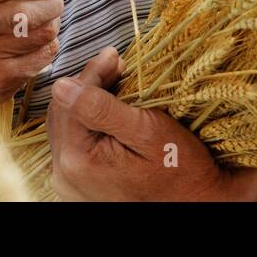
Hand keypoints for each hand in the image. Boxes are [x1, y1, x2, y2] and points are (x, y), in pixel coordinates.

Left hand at [46, 46, 227, 199]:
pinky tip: (108, 109)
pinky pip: (75, 143)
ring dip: (87, 100)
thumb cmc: (179, 169)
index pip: (70, 101)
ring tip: (114, 80)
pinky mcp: (79, 184)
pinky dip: (88, 121)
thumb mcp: (145, 131)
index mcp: (77, 161)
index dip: (92, 73)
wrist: (196, 202)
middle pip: (65, 113)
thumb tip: (60, 85)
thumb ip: (99, 108)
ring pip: (68, 126)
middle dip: (89, 84)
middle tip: (116, 63)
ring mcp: (69, 183)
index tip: (114, 54)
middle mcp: (65, 176)